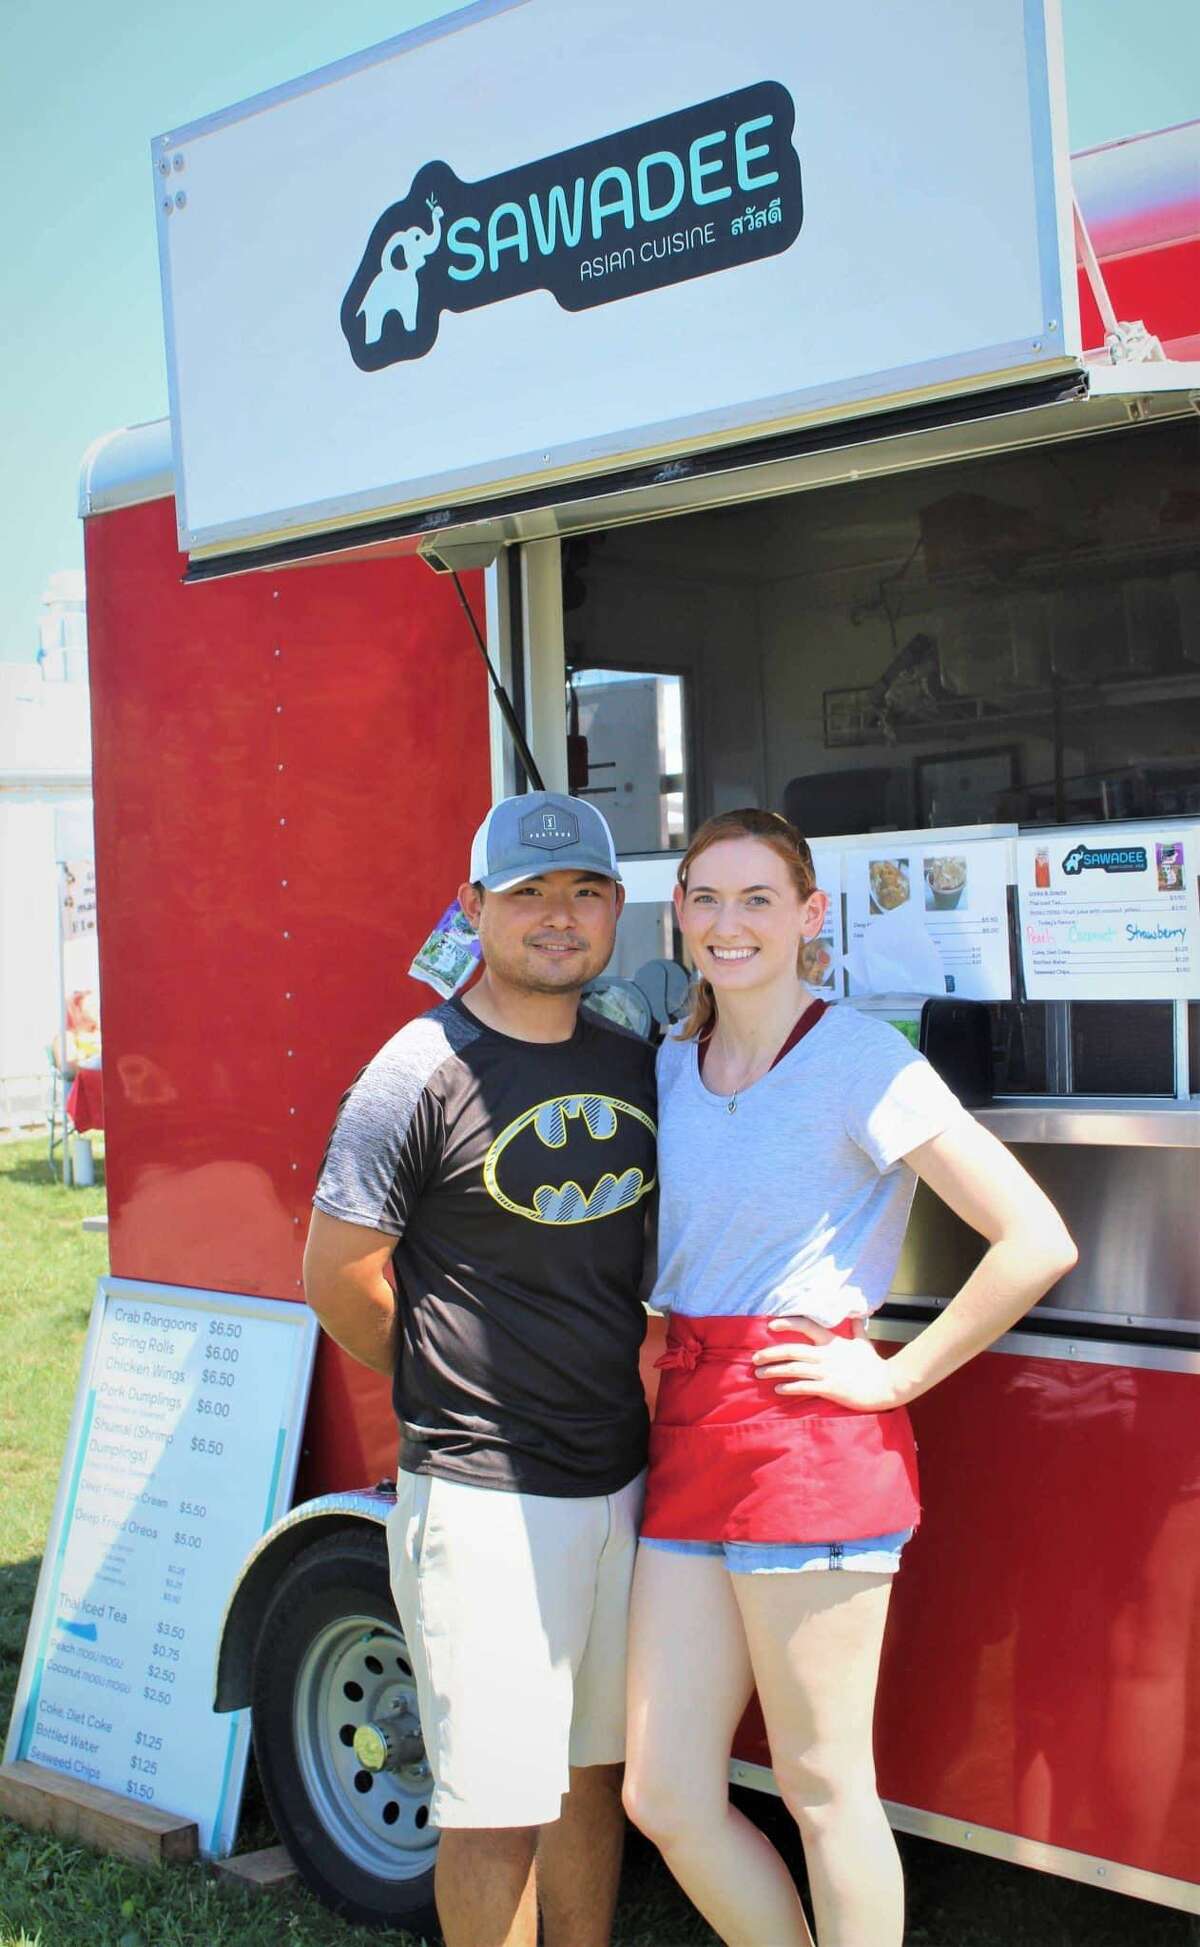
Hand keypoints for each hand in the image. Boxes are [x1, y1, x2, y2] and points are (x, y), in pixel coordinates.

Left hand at [751, 1317, 902, 1411]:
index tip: (771, 1325)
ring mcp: (828, 1372)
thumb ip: (856, 1328)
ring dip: (774, 1371)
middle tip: (754, 1357)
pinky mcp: (830, 1389)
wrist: (887, 1386)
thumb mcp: (864, 1342)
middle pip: (792, 1350)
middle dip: (770, 1353)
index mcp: (833, 1342)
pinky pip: (805, 1387)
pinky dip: (789, 1387)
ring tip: (759, 1373)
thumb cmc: (874, 1365)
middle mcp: (827, 1354)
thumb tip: (856, 1313)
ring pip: (794, 1368)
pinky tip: (778, 1389)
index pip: (807, 1325)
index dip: (788, 1323)